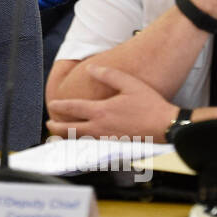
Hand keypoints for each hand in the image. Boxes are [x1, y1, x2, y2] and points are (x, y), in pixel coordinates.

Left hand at [46, 66, 175, 141]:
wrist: (166, 127)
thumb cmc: (150, 106)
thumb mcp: (129, 83)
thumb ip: (108, 75)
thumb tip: (91, 68)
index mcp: (101, 111)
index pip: (73, 108)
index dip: (60, 106)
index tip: (53, 104)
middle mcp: (100, 127)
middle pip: (71, 129)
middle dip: (57, 126)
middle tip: (49, 123)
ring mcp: (107, 140)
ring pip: (81, 140)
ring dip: (68, 137)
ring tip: (60, 135)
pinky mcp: (115, 147)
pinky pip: (93, 147)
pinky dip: (83, 145)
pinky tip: (83, 143)